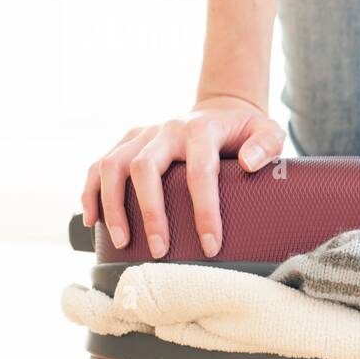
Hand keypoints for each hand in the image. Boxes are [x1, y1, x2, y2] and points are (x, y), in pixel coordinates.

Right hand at [80, 95, 284, 258]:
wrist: (222, 109)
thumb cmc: (246, 130)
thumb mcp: (268, 130)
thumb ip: (267, 145)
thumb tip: (249, 163)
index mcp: (202, 129)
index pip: (200, 172)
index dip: (204, 211)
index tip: (210, 245)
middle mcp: (168, 129)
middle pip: (145, 168)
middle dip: (151, 212)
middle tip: (159, 249)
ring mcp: (144, 134)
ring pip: (113, 164)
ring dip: (113, 204)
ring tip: (122, 240)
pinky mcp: (129, 141)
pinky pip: (99, 164)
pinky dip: (90, 191)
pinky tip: (93, 220)